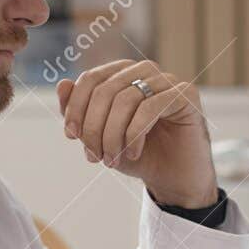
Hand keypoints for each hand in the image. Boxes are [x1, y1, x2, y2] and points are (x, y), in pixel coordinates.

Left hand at [56, 60, 217, 207]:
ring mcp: (167, 80)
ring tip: (112, 160)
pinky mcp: (186, 94)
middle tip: (94, 156)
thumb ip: (79, 112)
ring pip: (125, 99)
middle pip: (105, 90)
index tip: (71, 136)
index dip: (75, 108)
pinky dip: (135, 134)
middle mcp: (145, 70)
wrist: (173, 178)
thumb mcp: (100, 137)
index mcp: (123, 73)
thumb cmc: (138, 154)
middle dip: (94, 127)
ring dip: (112, 135)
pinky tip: (133, 153)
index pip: (90, 79)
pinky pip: (150, 107)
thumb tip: (62, 83)